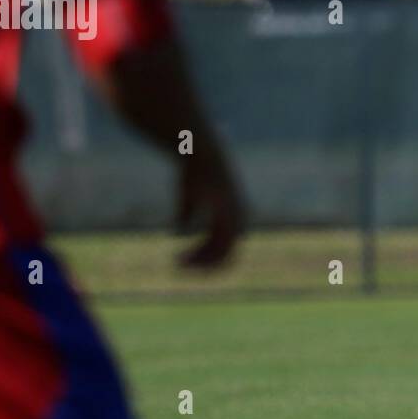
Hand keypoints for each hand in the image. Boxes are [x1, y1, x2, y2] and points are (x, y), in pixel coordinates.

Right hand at [175, 146, 244, 267]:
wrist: (198, 150)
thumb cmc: (193, 170)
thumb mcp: (189, 194)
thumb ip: (187, 211)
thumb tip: (178, 229)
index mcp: (236, 216)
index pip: (229, 249)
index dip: (209, 259)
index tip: (189, 264)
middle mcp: (239, 218)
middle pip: (226, 254)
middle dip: (204, 264)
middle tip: (180, 268)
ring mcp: (234, 215)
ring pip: (221, 252)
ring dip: (199, 262)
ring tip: (178, 264)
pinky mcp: (225, 212)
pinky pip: (216, 242)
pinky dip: (200, 254)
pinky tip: (182, 256)